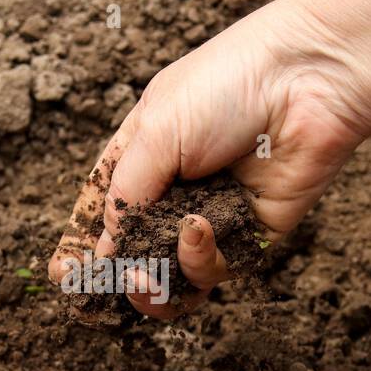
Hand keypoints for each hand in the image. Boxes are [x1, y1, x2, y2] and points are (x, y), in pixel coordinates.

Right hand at [48, 0, 370, 319]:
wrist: (307, 82)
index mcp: (139, 160)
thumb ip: (124, 194)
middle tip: (101, 288)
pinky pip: (212, 271)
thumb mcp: (154, 132)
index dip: (81, 247)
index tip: (64, 272)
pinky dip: (197, 259)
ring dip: (151, 288)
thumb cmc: (225, 86)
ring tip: (142, 280)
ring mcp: (210, 219)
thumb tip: (104, 249)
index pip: (99, 215)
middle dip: (113, 279)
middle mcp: (171, 194)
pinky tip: (198, 227)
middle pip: (131, 257)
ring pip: (170, 279)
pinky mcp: (249, 238)